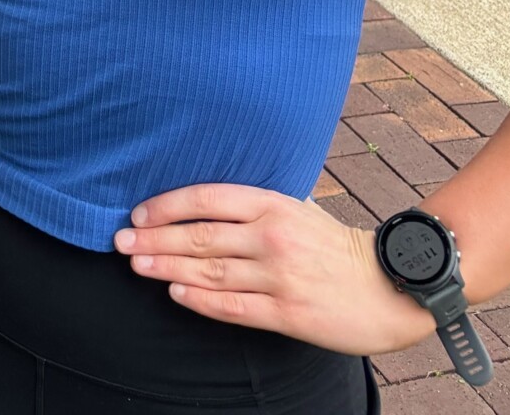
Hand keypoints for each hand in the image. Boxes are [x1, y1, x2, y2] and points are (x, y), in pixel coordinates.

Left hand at [116, 186, 436, 355]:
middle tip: (119, 242)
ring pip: (210, 270)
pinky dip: (201, 300)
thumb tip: (206, 201)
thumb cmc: (336, 246)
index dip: (167, 205)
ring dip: (167, 267)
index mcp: (272, 204)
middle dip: (154, 238)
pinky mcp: (288, 312)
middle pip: (200, 234)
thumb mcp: (298, 209)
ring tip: (136, 265)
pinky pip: (235, 306)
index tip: (137, 213)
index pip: (206, 197)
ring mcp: (279, 275)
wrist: (390, 285)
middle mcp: (271, 236)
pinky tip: (176, 293)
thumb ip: (256, 205)